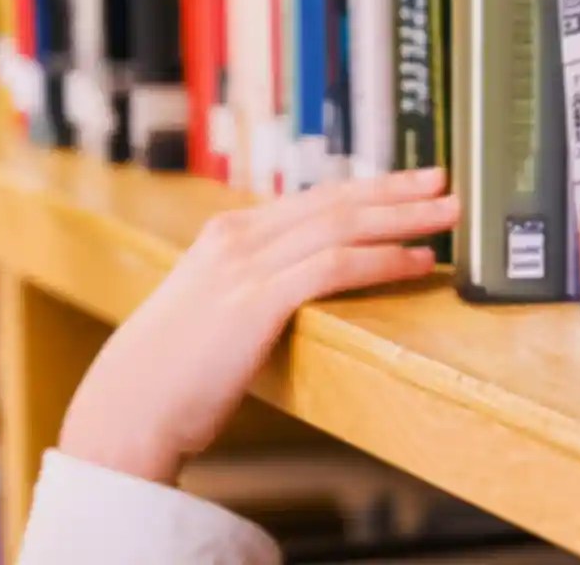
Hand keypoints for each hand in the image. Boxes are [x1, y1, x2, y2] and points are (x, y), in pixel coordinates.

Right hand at [58, 168, 458, 483]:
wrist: (132, 400)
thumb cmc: (172, 370)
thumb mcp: (208, 310)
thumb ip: (247, 288)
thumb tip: (297, 291)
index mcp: (223, 234)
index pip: (309, 200)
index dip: (363, 188)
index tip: (405, 184)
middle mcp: (235, 238)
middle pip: (331, 201)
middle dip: (393, 189)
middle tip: (442, 180)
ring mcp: (244, 266)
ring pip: (339, 226)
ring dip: (400, 217)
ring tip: (447, 215)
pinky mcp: (256, 301)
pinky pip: (332, 267)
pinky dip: (379, 260)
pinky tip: (414, 262)